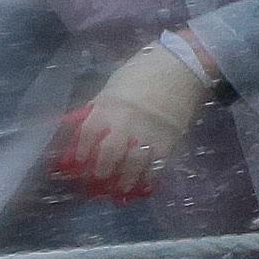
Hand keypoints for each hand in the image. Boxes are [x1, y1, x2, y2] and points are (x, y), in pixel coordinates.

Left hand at [47, 40, 211, 200]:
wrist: (181, 68)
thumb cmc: (143, 73)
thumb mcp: (113, 86)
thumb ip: (100, 107)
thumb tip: (84, 126)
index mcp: (108, 106)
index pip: (88, 133)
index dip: (81, 151)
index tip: (77, 164)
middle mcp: (125, 123)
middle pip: (109, 154)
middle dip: (101, 172)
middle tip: (98, 182)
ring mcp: (147, 134)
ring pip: (132, 165)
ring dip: (125, 181)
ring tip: (120, 190)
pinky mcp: (168, 141)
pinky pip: (155, 166)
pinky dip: (148, 178)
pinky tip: (143, 184)